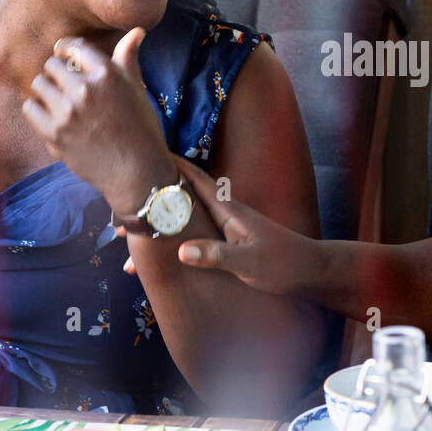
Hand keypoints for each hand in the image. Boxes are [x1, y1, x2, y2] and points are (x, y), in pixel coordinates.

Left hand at [23, 27, 175, 213]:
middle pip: (51, 66)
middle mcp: (85, 90)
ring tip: (58, 101)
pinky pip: (29, 108)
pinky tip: (50, 116)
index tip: (65, 56)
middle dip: (57, 73)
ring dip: (46, 91)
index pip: (74, 47)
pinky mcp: (53, 134)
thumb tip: (137, 30)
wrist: (137, 171)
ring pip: (38, 85)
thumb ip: (128, 58)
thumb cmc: (140, 128)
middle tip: (66, 86)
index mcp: (107, 74)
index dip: (66, 50)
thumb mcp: (137, 89)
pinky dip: (36, 110)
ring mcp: (67, 113)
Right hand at [122, 157, 322, 297]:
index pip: (194, 180)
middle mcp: (226, 213)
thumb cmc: (284, 265)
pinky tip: (163, 251)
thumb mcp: (249, 262)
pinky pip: (194, 233)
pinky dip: (175, 238)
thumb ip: (217, 255)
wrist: (310, 273)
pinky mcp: (229, 241)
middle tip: (121, 207)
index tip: (141, 158)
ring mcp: (227, 226)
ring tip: (130, 235)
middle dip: (153, 200)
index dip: (168, 168)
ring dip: (160, 222)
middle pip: (183, 198)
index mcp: (229, 210)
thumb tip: (181, 250)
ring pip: (186, 218)